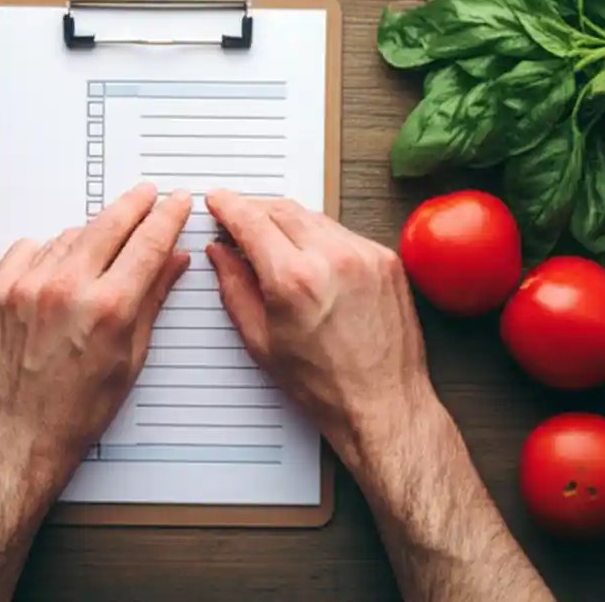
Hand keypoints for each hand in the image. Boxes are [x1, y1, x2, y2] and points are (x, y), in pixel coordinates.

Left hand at [0, 183, 191, 480]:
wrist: (17, 434)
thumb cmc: (76, 409)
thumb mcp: (130, 358)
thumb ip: (152, 300)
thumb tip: (174, 261)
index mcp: (109, 309)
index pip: (149, 243)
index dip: (168, 217)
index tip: (177, 202)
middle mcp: (67, 289)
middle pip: (110, 223)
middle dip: (135, 204)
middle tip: (147, 195)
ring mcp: (27, 286)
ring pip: (70, 235)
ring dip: (90, 236)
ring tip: (99, 257)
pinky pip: (31, 249)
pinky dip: (48, 253)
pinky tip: (57, 271)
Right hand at [205, 190, 435, 469]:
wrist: (383, 403)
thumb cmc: (325, 386)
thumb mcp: (262, 341)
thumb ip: (234, 288)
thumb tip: (220, 254)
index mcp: (294, 279)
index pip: (250, 220)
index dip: (227, 206)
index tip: (217, 201)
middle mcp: (332, 258)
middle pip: (282, 209)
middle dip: (255, 209)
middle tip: (238, 220)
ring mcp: (365, 255)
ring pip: (314, 217)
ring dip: (288, 221)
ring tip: (273, 243)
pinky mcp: (386, 260)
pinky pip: (343, 233)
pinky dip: (320, 237)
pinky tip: (310, 257)